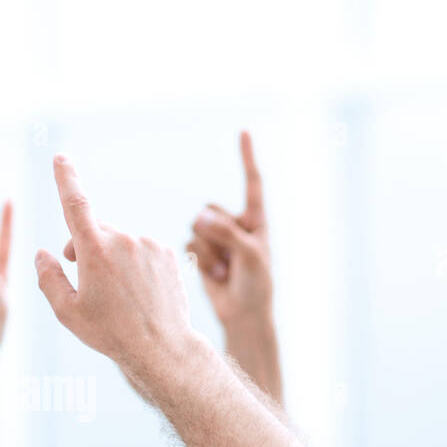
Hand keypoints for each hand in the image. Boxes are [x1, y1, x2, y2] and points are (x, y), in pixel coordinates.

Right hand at [35, 155, 193, 379]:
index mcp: (95, 251)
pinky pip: (142, 250)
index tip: (61, 159)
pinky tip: (138, 292)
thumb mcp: (68, 312)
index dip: (66, 179)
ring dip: (113, 258)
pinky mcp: (166, 252)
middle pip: (96, 231)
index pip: (75, 204)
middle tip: (85, 279)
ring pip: (120, 242)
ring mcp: (149, 244)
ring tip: (118, 295)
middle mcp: (124, 240)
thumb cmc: (110, 333)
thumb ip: (48, 278)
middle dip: (86, 246)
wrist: (161, 347)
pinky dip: (135, 264)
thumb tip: (42, 254)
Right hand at [186, 131, 272, 328]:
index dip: (247, 158)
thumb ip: (227, 232)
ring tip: (225, 270)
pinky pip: (190, 243)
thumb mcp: (250, 256)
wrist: (243, 315)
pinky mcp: (202, 253)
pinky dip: (202, 260)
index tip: (244, 131)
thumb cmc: (256, 286)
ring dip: (209, 250)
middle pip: (210, 209)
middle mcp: (235, 225)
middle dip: (214, 231)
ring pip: (197, 227)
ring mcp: (217, 239)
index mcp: (256, 220)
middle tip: (230, 256)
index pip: (252, 183)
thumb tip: (199, 216)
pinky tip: (216, 275)